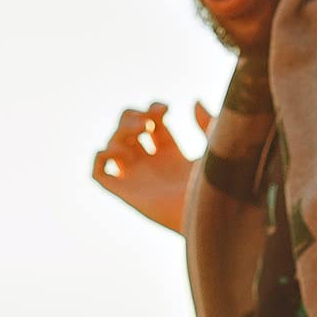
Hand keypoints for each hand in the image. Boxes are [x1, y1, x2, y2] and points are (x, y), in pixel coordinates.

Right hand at [91, 101, 213, 233]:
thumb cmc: (217, 186)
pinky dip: (101, 157)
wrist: (209, 214)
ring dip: (120, 131)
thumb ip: (207, 123)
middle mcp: (151, 166)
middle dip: (132, 117)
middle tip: (148, 120)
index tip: (165, 110)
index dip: (153, 110)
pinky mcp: (126, 192)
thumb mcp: (215, 147)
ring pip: (112, 146)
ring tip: (141, 131)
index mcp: (172, 155)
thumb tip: (194, 102)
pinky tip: (120, 150)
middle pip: (127, 131)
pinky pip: (99, 173)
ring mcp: (137, 178)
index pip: (151, 124)